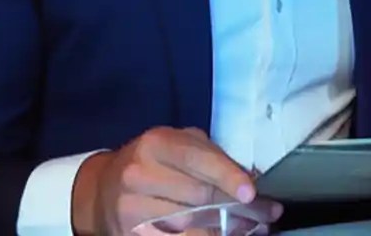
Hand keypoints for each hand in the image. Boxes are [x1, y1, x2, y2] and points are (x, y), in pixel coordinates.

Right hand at [72, 126, 282, 235]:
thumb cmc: (153, 161)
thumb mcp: (177, 144)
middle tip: (267, 213)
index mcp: (156, 143)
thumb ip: (210, 155)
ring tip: (251, 227)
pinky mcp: (130, 233)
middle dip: (238, 207)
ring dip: (225, 228)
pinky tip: (222, 235)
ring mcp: (132, 207)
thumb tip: (250, 177)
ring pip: (189, 224)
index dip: (227, 176)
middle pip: (198, 196)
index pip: (197, 158)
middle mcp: (140, 173)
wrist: (102, 188)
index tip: (251, 192)